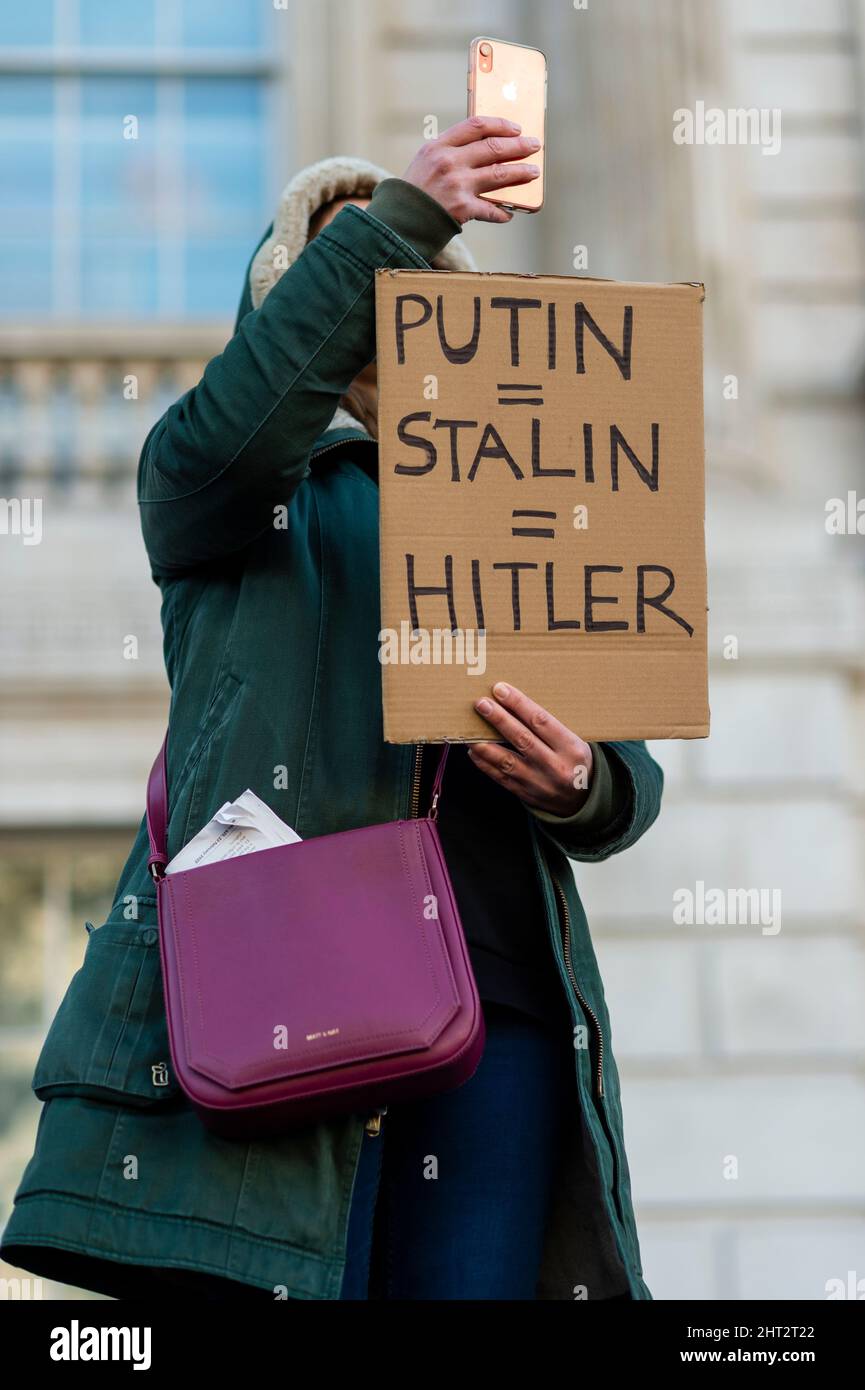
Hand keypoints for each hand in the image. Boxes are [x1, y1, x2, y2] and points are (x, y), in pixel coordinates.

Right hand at [402, 116, 541, 225]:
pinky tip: (509, 213)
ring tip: (534, 172)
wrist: (398, 221)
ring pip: (499, 175)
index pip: (476, 126)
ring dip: (520, 173)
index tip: (515, 128)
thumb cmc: (415, 192)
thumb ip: (451, 152)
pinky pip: (490, 209)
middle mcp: (449, 162)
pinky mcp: (462, 209)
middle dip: (519, 146)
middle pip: (493, 148)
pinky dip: (502, 212)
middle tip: (534, 145)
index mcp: (439, 146)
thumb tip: (486, 148)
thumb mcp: (426, 162)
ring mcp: (457, 185)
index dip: (500, 125)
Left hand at [468, 682, 593, 815]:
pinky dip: (485, 764)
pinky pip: (500, 777)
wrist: (582, 800)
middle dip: (499, 719)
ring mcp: (539, 782)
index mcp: (571, 748)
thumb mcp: (574, 741)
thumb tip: (514, 704)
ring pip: (507, 761)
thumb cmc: (574, 761)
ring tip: (469, 730)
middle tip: (481, 704)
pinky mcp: (525, 794)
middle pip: (522, 738)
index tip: (500, 689)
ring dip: (485, 744)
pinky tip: (473, 751)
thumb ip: (550, 727)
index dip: (519, 704)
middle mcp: (555, 766)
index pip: (541, 721)